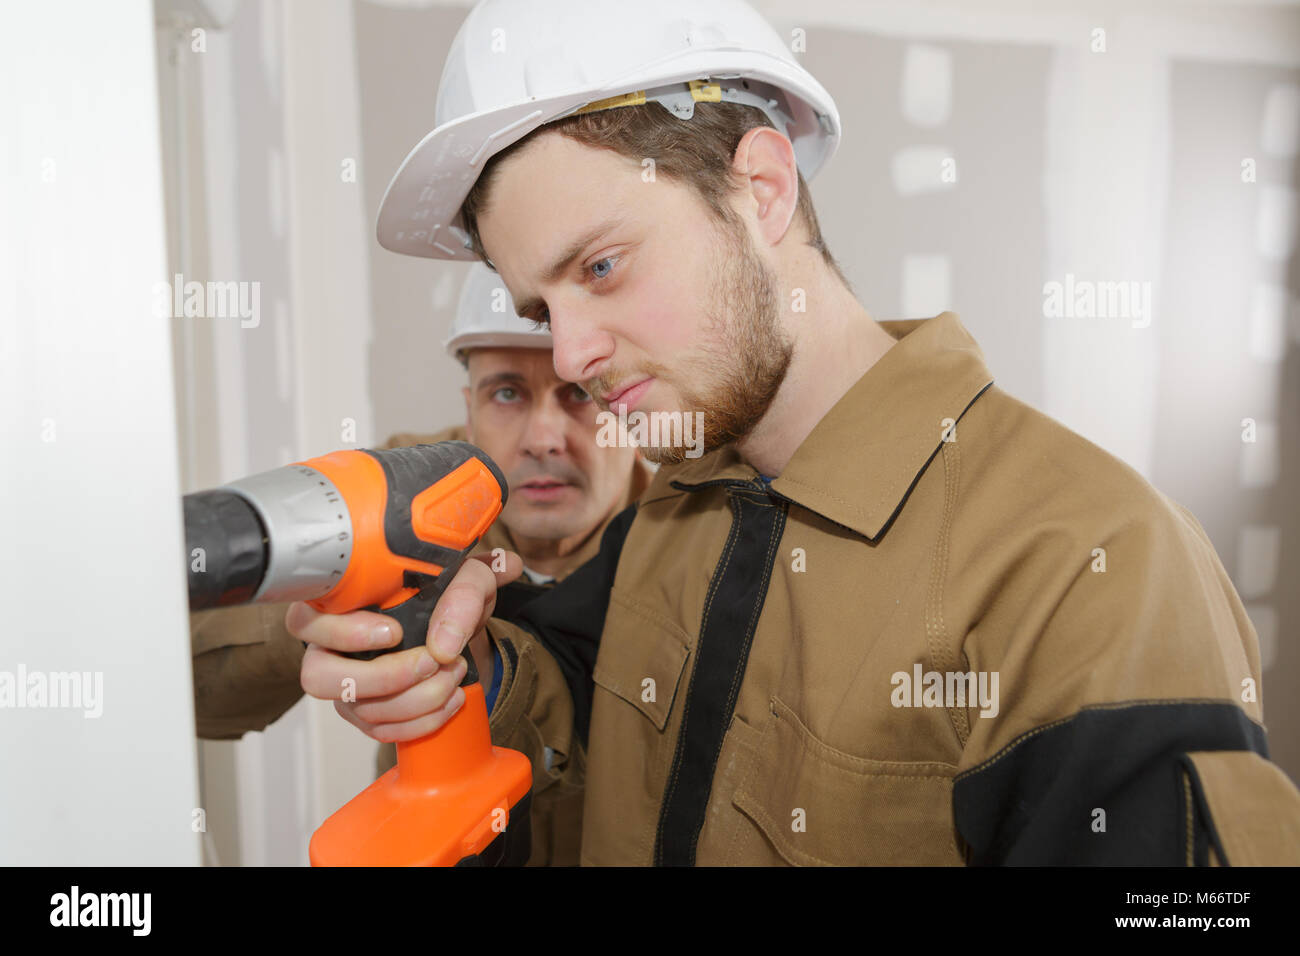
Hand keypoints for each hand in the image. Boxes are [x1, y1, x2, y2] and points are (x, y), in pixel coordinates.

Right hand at [289, 549, 523, 742]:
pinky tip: (452, 699)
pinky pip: (383, 731)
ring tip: (454, 674)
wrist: (465, 623)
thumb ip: (462, 597)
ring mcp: (346, 684)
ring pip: (360, 709)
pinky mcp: (368, 711)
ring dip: (416, 700)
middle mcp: (330, 647)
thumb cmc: (454, 591)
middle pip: (319, 678)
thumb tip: (442, 646)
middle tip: (430, 662)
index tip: (395, 632)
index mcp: (338, 603)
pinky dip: (422, 722)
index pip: (305, 622)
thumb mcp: (470, 578)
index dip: (344, 633)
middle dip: (382, 678)